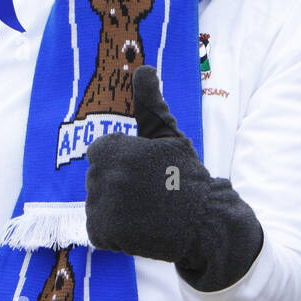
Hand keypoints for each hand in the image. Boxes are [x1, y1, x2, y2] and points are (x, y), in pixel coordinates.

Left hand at [85, 66, 262, 291]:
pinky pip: (98, 228)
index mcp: (115, 149)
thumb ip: (150, 103)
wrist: (203, 222)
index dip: (124, 160)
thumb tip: (143, 67)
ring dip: (116, 208)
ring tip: (145, 210)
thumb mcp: (168, 135)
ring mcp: (102, 207)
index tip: (145, 170)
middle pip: (97, 176)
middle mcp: (104, 177)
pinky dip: (114, 231)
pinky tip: (138, 227)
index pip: (100, 151)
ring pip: (97, 202)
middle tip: (148, 192)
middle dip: (118, 183)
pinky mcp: (102, 233)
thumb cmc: (186, 174)